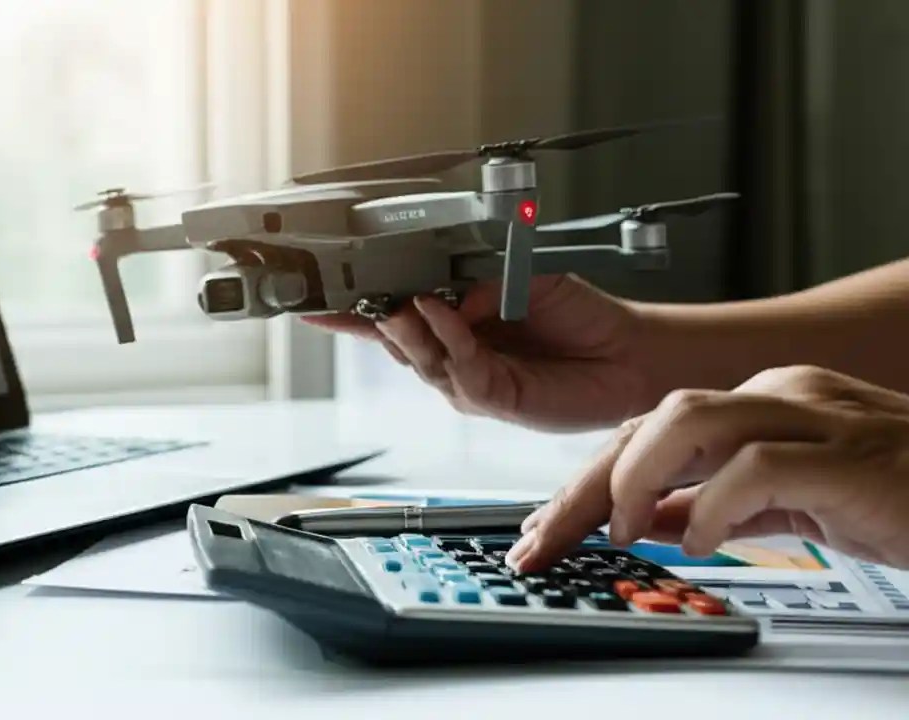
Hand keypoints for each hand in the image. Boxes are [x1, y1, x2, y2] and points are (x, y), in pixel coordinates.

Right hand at [302, 275, 648, 429]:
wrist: (627, 351)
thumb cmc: (579, 315)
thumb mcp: (520, 279)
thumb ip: (476, 285)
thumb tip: (438, 296)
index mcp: (453, 324)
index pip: (392, 317)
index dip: (353, 311)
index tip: (317, 298)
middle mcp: (455, 355)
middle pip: (397, 341)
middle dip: (371, 318)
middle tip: (355, 293)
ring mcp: (470, 381)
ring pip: (422, 359)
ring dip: (407, 328)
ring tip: (396, 303)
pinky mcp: (494, 398)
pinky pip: (461, 368)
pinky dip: (448, 338)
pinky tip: (441, 315)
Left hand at [509, 365, 908, 570]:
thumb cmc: (896, 494)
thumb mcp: (784, 502)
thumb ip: (713, 502)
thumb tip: (642, 520)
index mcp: (761, 402)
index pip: (649, 428)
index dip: (588, 477)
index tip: (548, 525)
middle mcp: (778, 396)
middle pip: (652, 420)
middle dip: (586, 482)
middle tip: (548, 536)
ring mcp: (812, 419)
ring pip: (689, 418)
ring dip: (638, 478)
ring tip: (620, 529)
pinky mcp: (844, 457)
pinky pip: (755, 468)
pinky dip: (712, 506)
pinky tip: (699, 539)